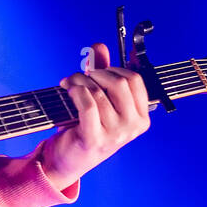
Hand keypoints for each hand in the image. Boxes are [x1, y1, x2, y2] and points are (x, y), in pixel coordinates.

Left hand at [42, 42, 150, 188]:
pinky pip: (88, 104)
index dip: (112, 68)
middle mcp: (133, 126)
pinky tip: (67, 90)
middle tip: (79, 75)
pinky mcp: (95, 138)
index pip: (134, 79)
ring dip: (79, 81)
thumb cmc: (84, 128)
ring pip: (98, 92)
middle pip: (119, 82)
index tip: (96, 69)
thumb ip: (101, 73)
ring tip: (68, 84)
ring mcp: (116, 134)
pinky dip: (76, 92)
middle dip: (95, 73)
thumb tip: (99, 46)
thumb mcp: (99, 100)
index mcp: (141, 117)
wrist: (66, 161)